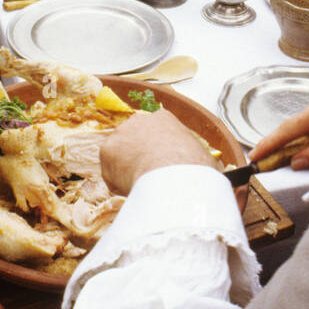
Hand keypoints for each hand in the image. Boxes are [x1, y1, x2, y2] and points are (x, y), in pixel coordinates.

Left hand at [100, 110, 217, 193]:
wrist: (172, 177)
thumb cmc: (192, 167)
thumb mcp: (201, 156)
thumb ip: (193, 158)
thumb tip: (202, 172)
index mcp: (164, 119)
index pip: (154, 131)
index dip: (156, 150)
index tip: (159, 165)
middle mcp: (140, 120)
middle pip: (134, 140)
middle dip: (138, 157)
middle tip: (147, 177)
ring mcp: (121, 133)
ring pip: (120, 155)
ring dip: (127, 170)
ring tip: (141, 186)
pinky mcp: (107, 150)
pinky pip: (110, 172)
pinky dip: (117, 183)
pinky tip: (131, 190)